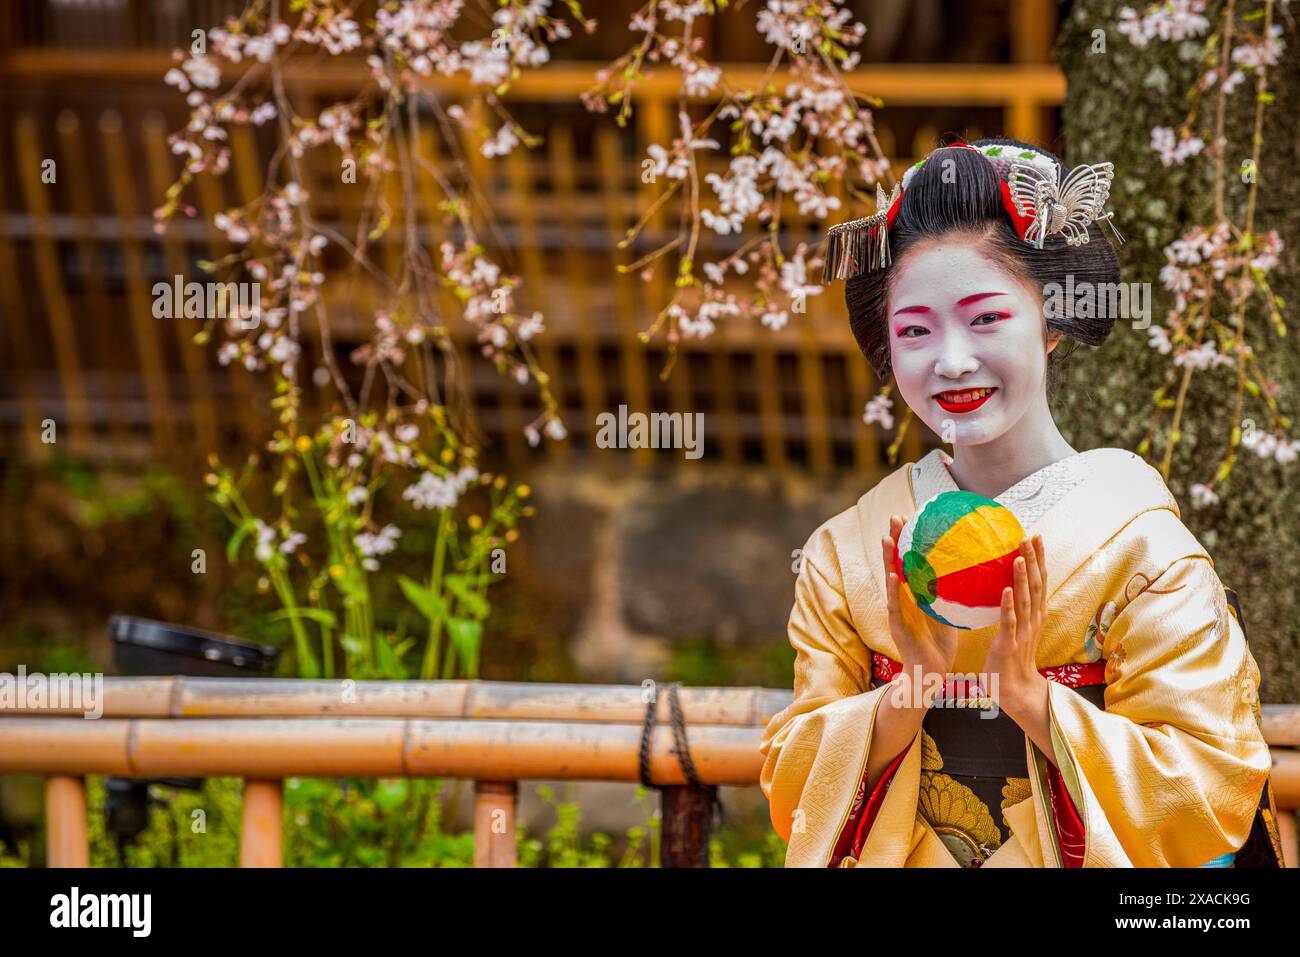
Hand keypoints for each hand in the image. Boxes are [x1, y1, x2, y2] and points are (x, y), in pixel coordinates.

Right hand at [881, 514, 958, 691]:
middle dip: (896, 539)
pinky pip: (894, 604)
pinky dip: (893, 589)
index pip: (912, 560)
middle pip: (897, 562)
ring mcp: (897, 609)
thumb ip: (955, 593)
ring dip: (888, 558)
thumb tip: (977, 573)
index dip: (912, 540)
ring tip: (887, 538)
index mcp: (915, 592)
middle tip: (896, 517)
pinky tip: (894, 575)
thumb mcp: (950, 611)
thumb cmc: (941, 643)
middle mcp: (903, 596)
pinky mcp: (896, 624)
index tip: (915, 517)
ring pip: (890, 578)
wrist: (930, 671)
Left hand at [983, 534, 1048, 710]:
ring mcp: (1022, 633)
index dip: (1039, 559)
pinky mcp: (1008, 645)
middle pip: (1036, 585)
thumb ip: (1014, 609)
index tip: (1035, 537)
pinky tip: (1006, 590)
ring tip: (1018, 556)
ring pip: (1024, 600)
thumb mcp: (1016, 629)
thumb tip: (1004, 586)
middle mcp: (1032, 621)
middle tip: (1028, 537)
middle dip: (1033, 560)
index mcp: (1034, 615)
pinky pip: (1009, 623)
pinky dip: (1008, 605)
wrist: (1016, 691)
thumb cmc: (1011, 659)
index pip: (1039, 582)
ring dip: (1022, 578)